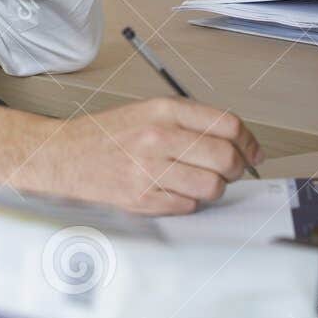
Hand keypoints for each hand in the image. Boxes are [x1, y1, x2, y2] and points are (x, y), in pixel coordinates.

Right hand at [0, 98, 264, 215]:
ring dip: (214, 188)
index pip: (227, 125)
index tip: (252, 151)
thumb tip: (238, 141)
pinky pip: (188, 206)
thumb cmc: (109, 134)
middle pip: (226, 158)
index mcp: (163, 111)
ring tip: (200, 181)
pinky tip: (174, 190)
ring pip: (212, 187)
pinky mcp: (143, 199)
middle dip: (237, 168)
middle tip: (231, 170)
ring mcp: (150, 170)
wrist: (65, 156)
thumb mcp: (149, 111)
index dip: (248, 141)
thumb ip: (191, 121)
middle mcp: (158, 138)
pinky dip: (189, 201)